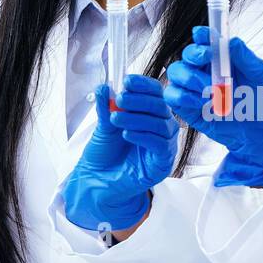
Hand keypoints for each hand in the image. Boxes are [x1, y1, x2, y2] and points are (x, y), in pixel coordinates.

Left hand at [62, 75, 178, 231]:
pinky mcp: (163, 162)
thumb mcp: (103, 126)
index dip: (143, 85)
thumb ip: (105, 107)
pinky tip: (127, 134)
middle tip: (119, 99)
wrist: (98, 182)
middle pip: (160, 106)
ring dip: (137, 118)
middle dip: (139, 100)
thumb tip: (103, 87)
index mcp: (150, 115)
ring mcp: (164, 145)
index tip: (127, 81)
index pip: (154, 94)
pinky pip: (160, 144)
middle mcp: (160, 127)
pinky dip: (143, 136)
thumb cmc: (104, 155)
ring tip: (116, 118)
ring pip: (161, 124)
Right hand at [163, 27, 262, 187]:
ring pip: (175, 74)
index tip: (202, 35)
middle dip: (193, 56)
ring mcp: (195, 90)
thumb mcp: (261, 76)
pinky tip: (201, 102)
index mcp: (222, 59)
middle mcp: (205, 72)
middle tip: (206, 61)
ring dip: (189, 78)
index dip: (201, 35)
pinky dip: (182, 97)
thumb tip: (230, 40)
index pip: (205, 40)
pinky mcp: (189, 109)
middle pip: (186, 56)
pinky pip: (173, 97)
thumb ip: (245, 57)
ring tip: (210, 90)